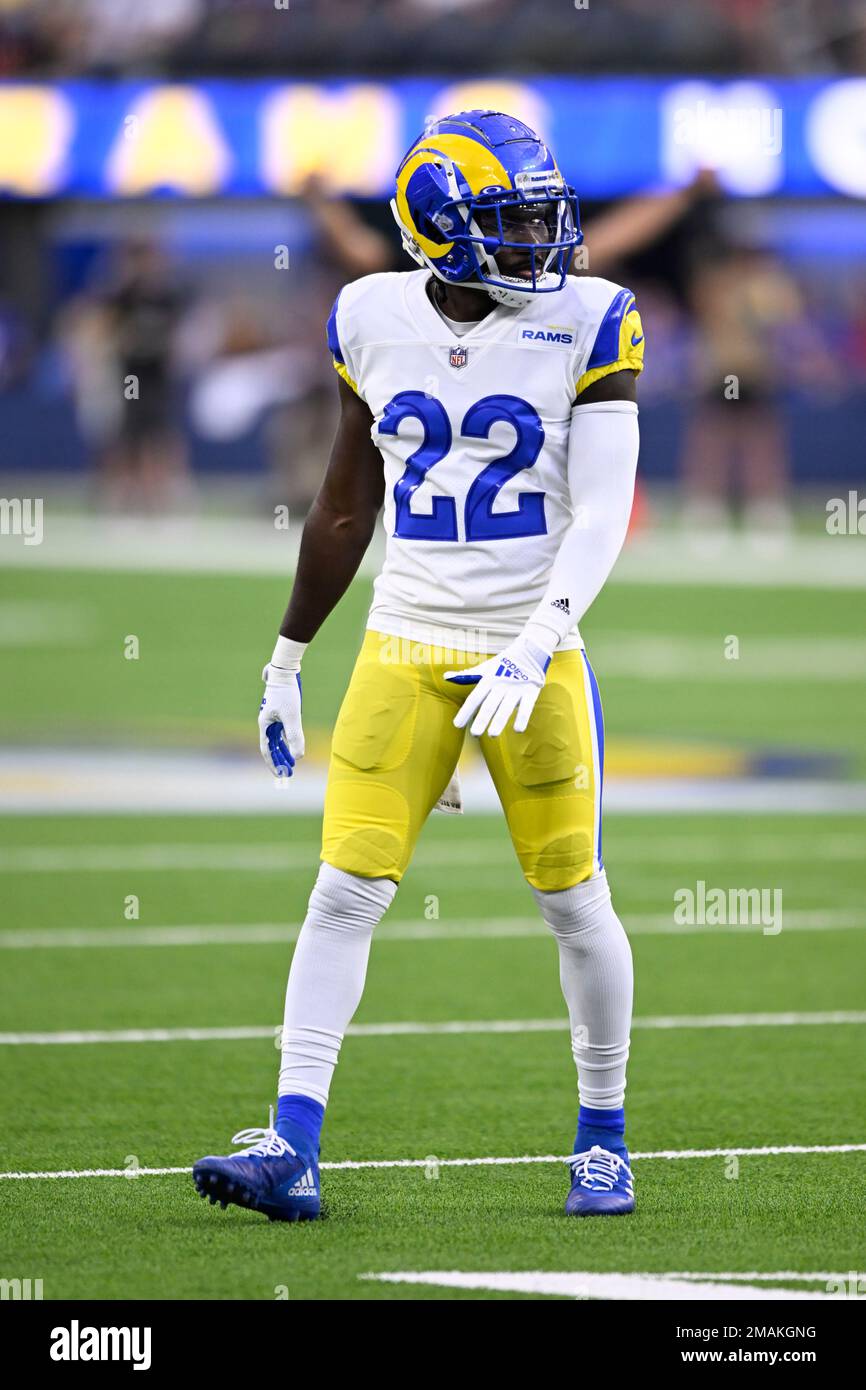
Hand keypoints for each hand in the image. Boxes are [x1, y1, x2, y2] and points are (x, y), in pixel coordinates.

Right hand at [258, 661, 304, 778]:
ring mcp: (273, 717)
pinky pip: (282, 731)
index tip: (281, 774)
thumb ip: (295, 736)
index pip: (267, 750)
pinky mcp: (280, 712)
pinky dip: (287, 740)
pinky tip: (294, 745)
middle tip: (289, 773)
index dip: (273, 763)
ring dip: (284, 751)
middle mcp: (266, 722)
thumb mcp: (292, 716)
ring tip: (293, 762)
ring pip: (277, 740)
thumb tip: (298, 756)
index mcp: (264, 724)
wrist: (285, 671)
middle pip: (272, 747)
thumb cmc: (287, 692)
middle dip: (280, 760)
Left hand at [444, 638, 550, 736]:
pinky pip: (526, 707)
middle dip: (481, 720)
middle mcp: (500, 685)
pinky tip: (518, 730)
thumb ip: (467, 675)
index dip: (465, 711)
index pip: (474, 698)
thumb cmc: (503, 663)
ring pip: (506, 708)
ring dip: (499, 721)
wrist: (530, 650)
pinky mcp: (531, 691)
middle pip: (489, 705)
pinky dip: (522, 718)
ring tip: (492, 735)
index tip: (457, 725)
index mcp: (488, 680)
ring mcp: (516, 688)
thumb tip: (446, 677)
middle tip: (474, 734)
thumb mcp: (485, 668)